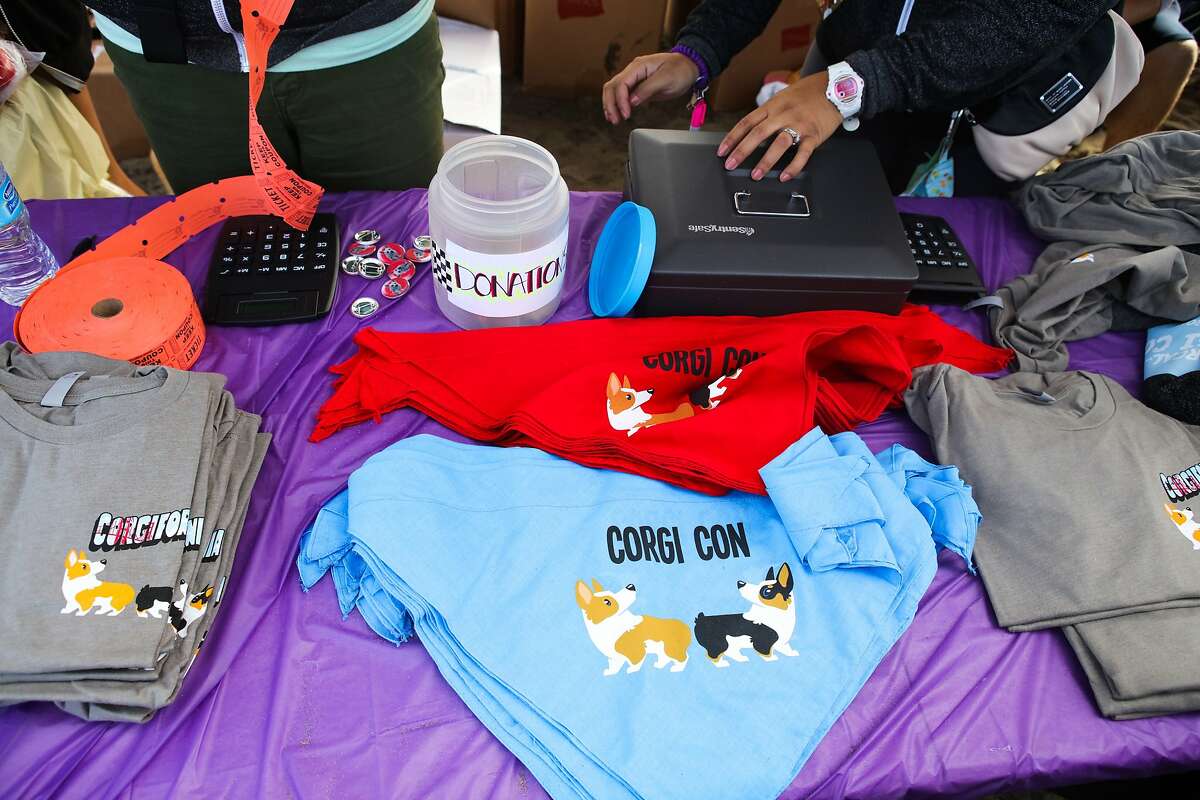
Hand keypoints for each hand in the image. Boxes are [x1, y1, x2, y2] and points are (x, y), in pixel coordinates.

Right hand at [602, 52, 698, 124]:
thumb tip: (631, 101)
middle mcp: (633, 71)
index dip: (621, 100)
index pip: (621, 83)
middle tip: (615, 120)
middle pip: (612, 87)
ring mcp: (634, 79)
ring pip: (614, 91)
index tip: (626, 114)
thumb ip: (647, 89)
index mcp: (638, 66)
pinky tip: (617, 114)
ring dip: (611, 105)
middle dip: (611, 104)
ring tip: (614, 120)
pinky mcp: (638, 87)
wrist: (689, 67)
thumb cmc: (680, 70)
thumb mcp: (666, 79)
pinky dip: (618, 105)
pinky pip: (622, 95)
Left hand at [718, 71, 843, 181]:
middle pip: (758, 133)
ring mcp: (799, 124)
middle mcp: (783, 114)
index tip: (722, 151)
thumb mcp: (783, 97)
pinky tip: (784, 176)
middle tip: (730, 165)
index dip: (733, 137)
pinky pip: (803, 153)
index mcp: (773, 106)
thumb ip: (768, 113)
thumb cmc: (809, 93)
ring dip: (766, 161)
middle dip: (742, 150)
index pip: (747, 122)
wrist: (836, 87)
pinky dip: (793, 166)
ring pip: (779, 143)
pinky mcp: (814, 134)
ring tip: (756, 175)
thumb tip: (752, 129)